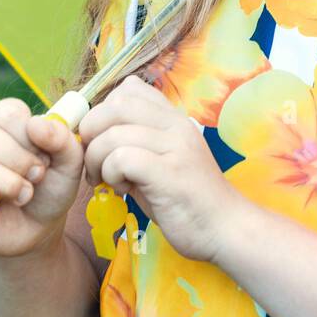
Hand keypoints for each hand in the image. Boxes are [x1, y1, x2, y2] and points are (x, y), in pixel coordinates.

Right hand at [0, 97, 84, 257]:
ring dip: (7, 182)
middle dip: (18, 160)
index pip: (9, 113)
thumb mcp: (70, 162)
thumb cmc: (51, 187)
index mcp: (6, 117)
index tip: (45, 158)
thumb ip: (61, 138)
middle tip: (37, 176)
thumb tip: (35, 122)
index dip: (31, 139)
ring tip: (24, 195)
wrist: (38, 228)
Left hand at [77, 75, 244, 264]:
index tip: (101, 138)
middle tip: (93, 161)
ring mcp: (175, 146)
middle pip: (116, 105)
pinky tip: (122, 190)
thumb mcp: (161, 160)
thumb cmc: (186, 198)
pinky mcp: (169, 173)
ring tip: (105, 180)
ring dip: (97, 160)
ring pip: (113, 134)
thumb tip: (95, 132)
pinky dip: (111, 174)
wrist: (224, 227)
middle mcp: (175, 124)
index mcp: (173, 118)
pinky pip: (122, 159)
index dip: (103, 110)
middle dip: (92, 132)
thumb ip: (136, 141)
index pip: (130, 88)